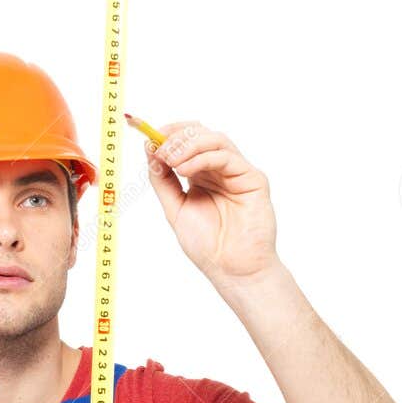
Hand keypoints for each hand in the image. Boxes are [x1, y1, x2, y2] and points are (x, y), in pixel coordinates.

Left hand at [144, 121, 277, 283]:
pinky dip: (203, 158)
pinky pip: (227, 157)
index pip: (187, 141)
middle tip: (160, 149)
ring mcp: (237, 172)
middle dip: (177, 137)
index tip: (148, 134)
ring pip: (215, 140)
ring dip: (188, 145)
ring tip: (171, 160)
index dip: (169, 133)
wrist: (231, 269)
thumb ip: (163, 180)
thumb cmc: (207, 245)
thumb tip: (150, 148)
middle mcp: (220, 170)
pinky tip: (185, 170)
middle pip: (201, 134)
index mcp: (202, 175)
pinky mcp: (253, 178)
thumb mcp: (175, 208)